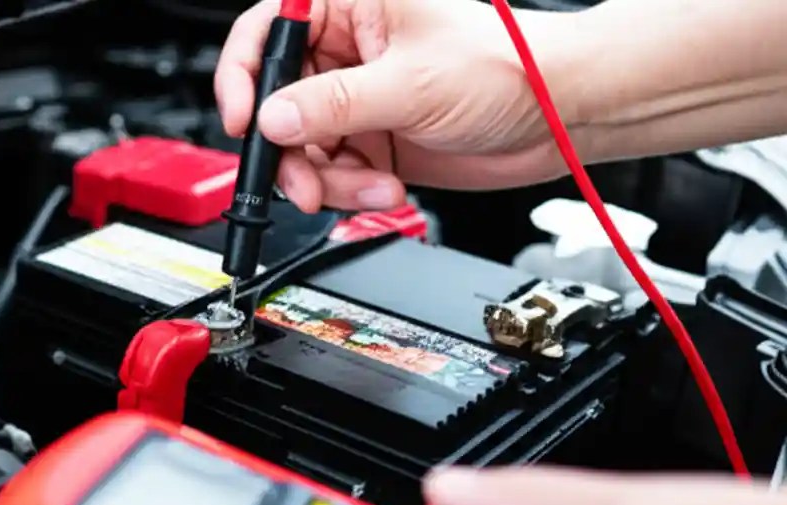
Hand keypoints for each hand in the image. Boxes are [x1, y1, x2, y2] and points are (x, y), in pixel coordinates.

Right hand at [214, 0, 588, 212]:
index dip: (243, 77)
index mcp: (348, 5)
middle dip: (289, 148)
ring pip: (302, 147)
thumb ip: (333, 103)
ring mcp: (355, 99)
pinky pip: (332, 173)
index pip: (265, 32)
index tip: (245, 120)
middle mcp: (345, 50)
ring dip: (327, 178)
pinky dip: (351, 190)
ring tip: (366, 187)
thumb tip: (273, 119)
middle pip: (277, 102)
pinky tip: (386, 189)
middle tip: (303, 179)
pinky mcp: (370, 140)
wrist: (557, 116)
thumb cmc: (507, 67)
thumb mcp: (409, 83)